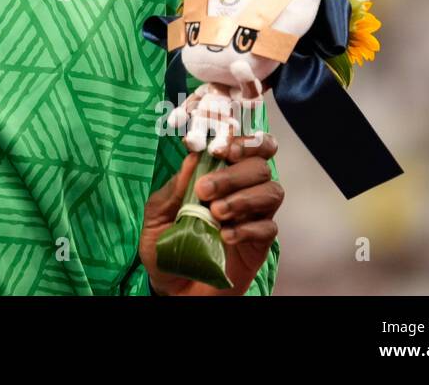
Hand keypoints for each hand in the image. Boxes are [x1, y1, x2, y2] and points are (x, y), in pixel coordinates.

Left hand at [138, 133, 282, 294]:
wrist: (172, 288)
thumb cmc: (165, 247)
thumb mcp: (157, 215)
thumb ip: (174, 187)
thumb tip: (192, 156)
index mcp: (217, 176)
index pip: (243, 147)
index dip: (241, 140)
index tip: (220, 147)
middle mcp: (241, 191)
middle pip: (260, 166)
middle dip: (233, 173)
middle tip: (205, 190)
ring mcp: (253, 217)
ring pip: (272, 191)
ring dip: (243, 198)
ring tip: (215, 213)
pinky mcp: (260, 244)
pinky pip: (269, 228)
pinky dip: (247, 228)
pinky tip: (225, 236)